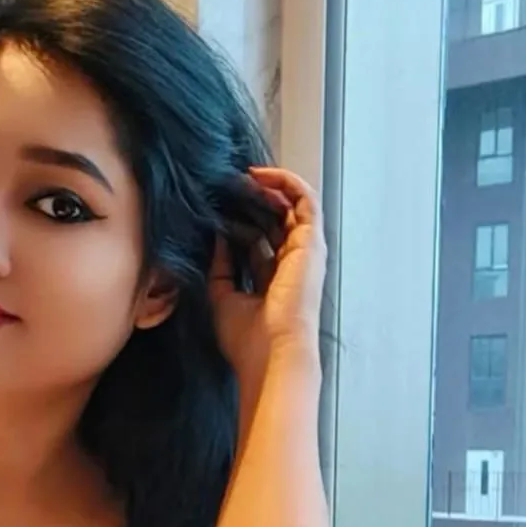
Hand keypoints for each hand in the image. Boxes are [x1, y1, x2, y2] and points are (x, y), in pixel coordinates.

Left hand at [209, 167, 326, 384]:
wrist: (272, 351)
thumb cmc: (248, 338)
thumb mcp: (222, 297)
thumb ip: (220, 265)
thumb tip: (217, 234)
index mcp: (271, 280)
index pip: (256, 240)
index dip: (237, 221)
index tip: (214, 209)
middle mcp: (290, 263)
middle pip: (272, 220)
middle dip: (250, 200)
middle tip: (224, 185)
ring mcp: (303, 251)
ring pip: (289, 205)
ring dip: (265, 186)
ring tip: (239, 175)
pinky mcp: (312, 240)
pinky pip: (304, 199)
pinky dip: (284, 182)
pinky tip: (257, 175)